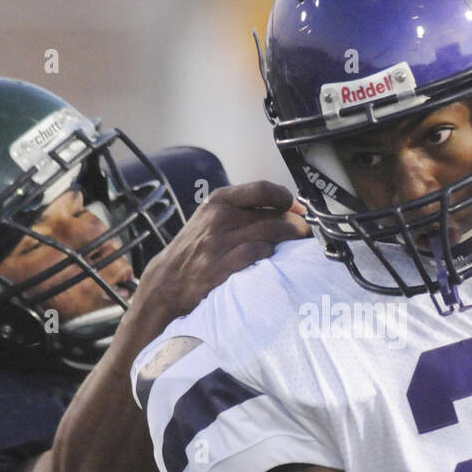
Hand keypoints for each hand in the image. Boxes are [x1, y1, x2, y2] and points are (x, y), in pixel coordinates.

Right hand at [135, 181, 310, 324]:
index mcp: (219, 201)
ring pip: (271, 233)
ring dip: (290, 240)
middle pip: (273, 215)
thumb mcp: (213, 218)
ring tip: (298, 247)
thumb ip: (245, 210)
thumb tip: (291, 207)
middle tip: (304, 234)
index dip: (286, 198)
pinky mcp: (221, 266)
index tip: (295, 209)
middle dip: (295, 225)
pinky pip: (258, 254)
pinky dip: (271, 256)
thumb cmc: (197, 248)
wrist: (167, 281)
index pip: (264, 189)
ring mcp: (220, 242)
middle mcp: (219, 218)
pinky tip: (274, 261)